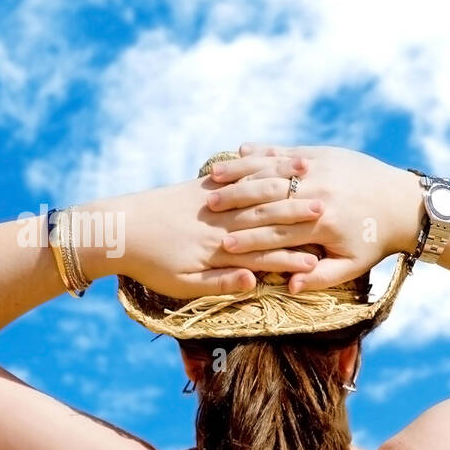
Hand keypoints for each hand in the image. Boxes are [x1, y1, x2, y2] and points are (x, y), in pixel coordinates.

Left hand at [80, 170, 324, 298]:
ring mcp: (212, 199)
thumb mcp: (183, 284)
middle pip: (268, 219)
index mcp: (219, 248)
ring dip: (286, 189)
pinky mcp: (202, 186)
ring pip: (257, 192)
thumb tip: (254, 282)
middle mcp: (221, 221)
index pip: (265, 254)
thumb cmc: (150, 264)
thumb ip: (221, 283)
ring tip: (315, 185)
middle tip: (332, 216)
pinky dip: (261, 170)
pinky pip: (237, 175)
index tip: (321, 259)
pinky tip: (281, 165)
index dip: (294, 257)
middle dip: (301, 218)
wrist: (117, 228)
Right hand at [204, 144, 423, 291]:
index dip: (247, 240)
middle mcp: (318, 194)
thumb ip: (320, 278)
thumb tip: (289, 285)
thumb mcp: (352, 266)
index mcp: (322, 225)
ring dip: (240, 174)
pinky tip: (238, 153)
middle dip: (234, 204)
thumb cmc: (375, 240)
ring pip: (271, 170)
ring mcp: (319, 169)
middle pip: (267, 199)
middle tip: (207, 210)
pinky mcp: (322, 153)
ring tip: (213, 179)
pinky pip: (285, 151)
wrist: (404, 204)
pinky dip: (261, 152)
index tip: (221, 246)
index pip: (275, 233)